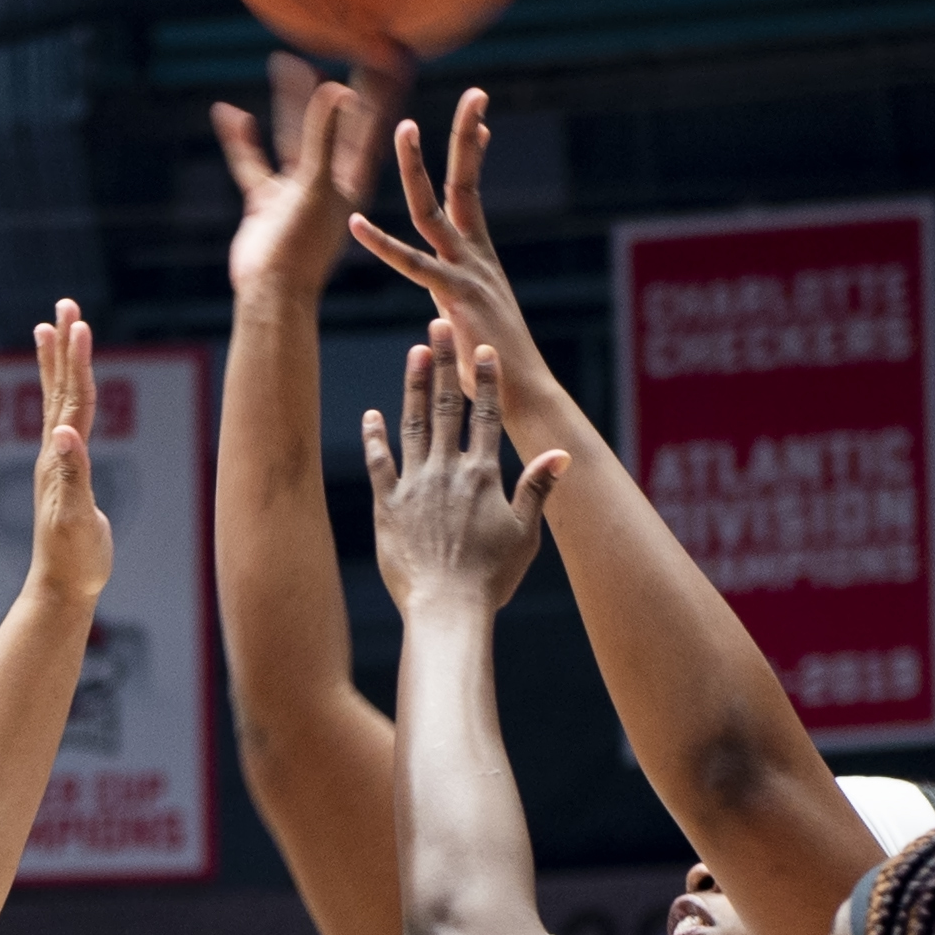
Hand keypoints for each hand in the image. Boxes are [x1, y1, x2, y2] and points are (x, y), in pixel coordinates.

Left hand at [27, 304, 112, 604]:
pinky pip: (67, 423)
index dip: (76, 360)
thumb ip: (72, 475)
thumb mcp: (75, 517)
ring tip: (59, 327)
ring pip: (61, 400)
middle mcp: (54, 452)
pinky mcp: (65, 472)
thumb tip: (66, 433)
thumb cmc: (73, 559)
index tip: (76, 322)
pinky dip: (68, 398)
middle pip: (63, 388)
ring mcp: (58, 461)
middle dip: (66, 345)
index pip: (70, 398)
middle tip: (66, 303)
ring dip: (62, 363)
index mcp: (57, 457)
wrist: (62, 587)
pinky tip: (66, 384)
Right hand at [217, 54, 397, 302]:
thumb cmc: (302, 250)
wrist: (269, 293)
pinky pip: (253, 161)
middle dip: (336, 82)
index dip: (381, 87)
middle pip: (334, 119)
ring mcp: (296, 189)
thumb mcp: (315, 187)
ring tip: (284, 61)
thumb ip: (322, 138)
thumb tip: (336, 88)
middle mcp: (327, 178)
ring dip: (289, 100)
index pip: (372, 122)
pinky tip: (230, 114)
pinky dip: (242, 140)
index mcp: (351, 176)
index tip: (391, 51)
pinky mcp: (267, 201)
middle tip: (344, 40)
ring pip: (293, 133)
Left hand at [346, 86, 556, 405]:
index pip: (474, 197)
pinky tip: (355, 222)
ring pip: (435, 208)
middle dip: (467, 137)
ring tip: (403, 126)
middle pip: (466, 185)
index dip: (475, 157)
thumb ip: (452, 310)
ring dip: (417, 165)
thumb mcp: (471, 328)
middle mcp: (475, 257)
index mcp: (479, 260)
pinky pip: (412, 264)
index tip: (480, 120)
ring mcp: (466, 272)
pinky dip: (381, 244)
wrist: (519, 398)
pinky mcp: (453, 296)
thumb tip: (437, 312)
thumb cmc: (494, 371)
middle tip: (475, 93)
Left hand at [363, 322, 561, 618]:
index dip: (485, 380)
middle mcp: (447, 472)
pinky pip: (380, 463)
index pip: (485, 416)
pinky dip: (375, 438)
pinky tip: (372, 414)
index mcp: (483, 475)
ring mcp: (415, 486)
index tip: (483, 350)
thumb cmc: (491, 578)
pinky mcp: (387, 506)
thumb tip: (562, 453)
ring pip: (413, 425)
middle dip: (445, 363)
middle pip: (448, 408)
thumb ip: (538, 489)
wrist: (447, 609)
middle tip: (439, 325)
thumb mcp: (524, 534)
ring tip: (414, 353)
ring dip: (414, 388)